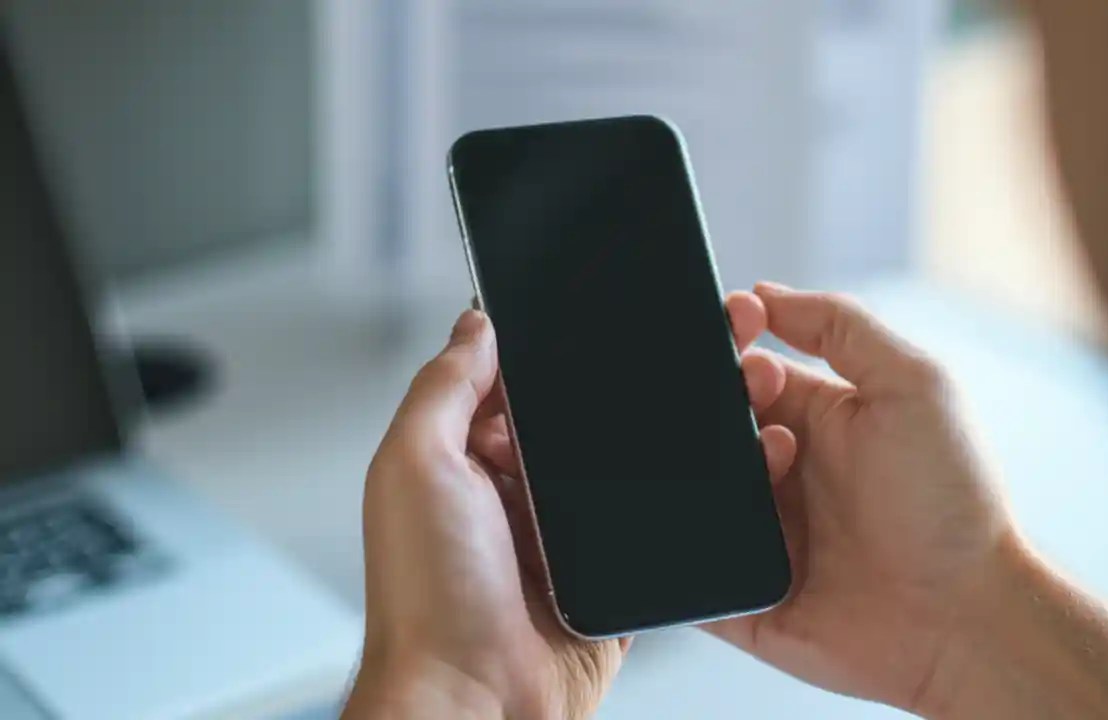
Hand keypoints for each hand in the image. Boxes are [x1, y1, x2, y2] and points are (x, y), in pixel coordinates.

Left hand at [346, 308, 797, 718]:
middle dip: (600, 405)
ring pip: (614, 477)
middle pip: (570, 430)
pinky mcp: (607, 584)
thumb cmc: (427, 601)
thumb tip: (476, 322)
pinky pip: (646, 534)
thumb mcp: (415, 466)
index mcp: (463, 466)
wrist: (476, 704)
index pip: (509, 389)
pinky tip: (685, 485)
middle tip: (644, 368)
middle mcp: (511, 501)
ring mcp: (561, 544)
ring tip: (677, 418)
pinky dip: (664, 514)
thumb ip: (443, 387)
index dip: (542, 357)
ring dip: (637, 457)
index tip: (583, 322)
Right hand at [710, 283, 1015, 712]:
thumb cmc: (952, 504)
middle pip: (715, 423)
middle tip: (757, 402)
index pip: (752, 369)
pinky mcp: (743, 593)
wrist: (964, 621)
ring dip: (711, 469)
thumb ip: (843, 327)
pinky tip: (705, 520)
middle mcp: (786, 474)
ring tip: (768, 470)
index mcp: (821, 420)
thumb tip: (765, 292)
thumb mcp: (915, 385)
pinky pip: (688, 565)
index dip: (737, 342)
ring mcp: (763, 534)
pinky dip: (678, 542)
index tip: (740, 325)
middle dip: (718, 400)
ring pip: (694, 487)